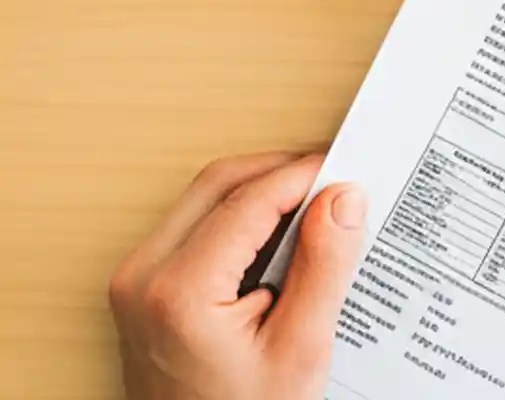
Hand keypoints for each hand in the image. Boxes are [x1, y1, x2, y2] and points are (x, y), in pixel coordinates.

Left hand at [108, 152, 365, 399]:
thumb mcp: (300, 351)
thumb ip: (323, 269)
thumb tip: (341, 200)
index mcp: (179, 290)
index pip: (249, 200)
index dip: (304, 176)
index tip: (346, 175)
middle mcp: (144, 277)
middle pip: (219, 184)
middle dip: (281, 173)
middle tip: (334, 185)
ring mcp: (137, 281)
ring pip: (205, 199)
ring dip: (261, 193)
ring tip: (313, 215)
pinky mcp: (144, 288)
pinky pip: (194, 226)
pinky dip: (241, 219)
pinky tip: (281, 240)